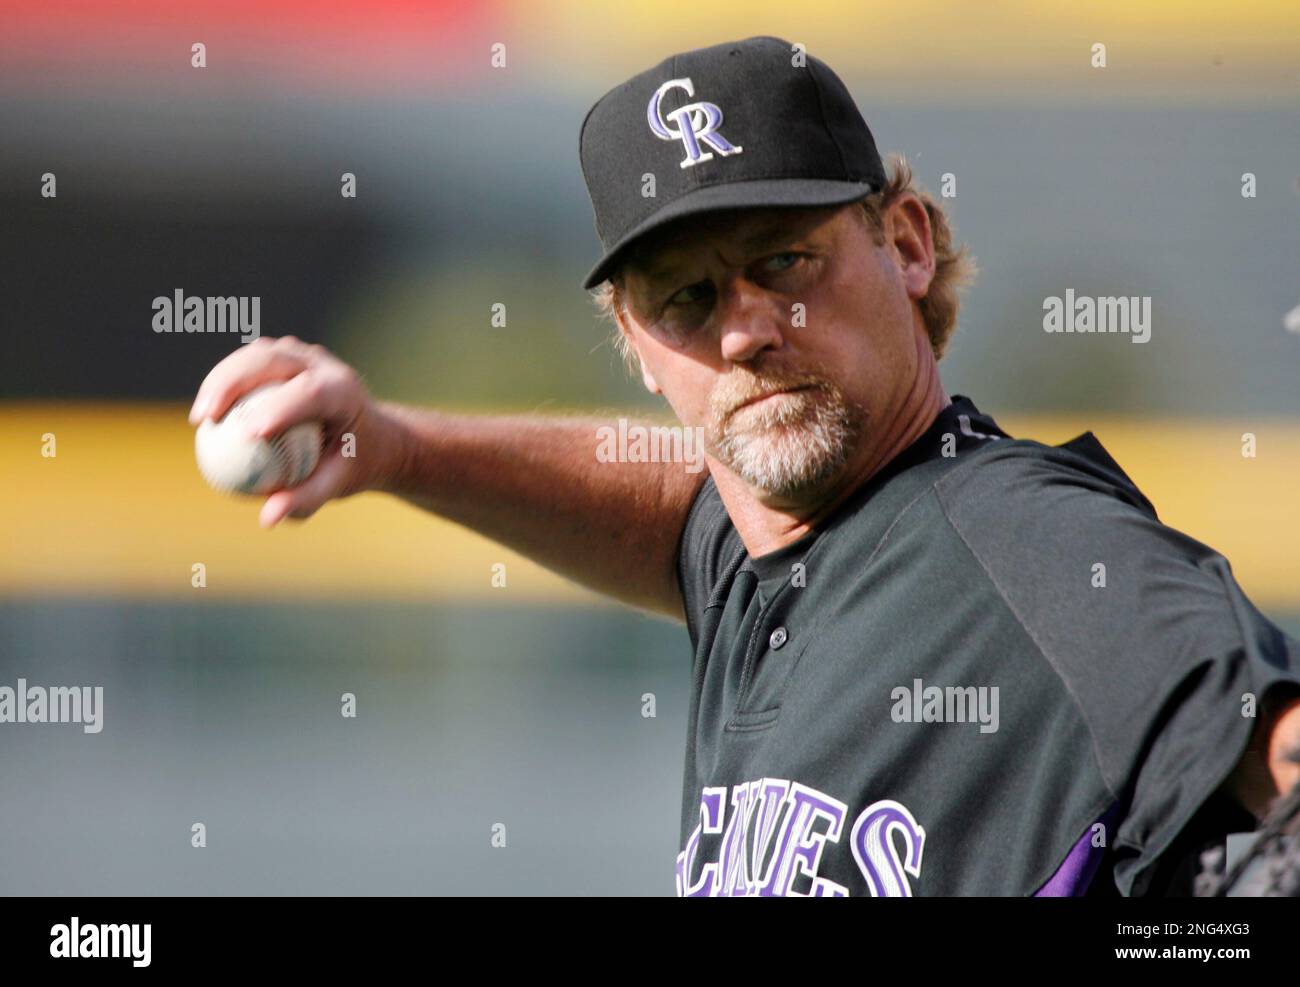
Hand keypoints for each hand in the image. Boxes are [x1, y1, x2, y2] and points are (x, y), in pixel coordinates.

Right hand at [189, 336, 398, 527]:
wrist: (370, 436)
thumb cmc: (353, 463)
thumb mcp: (338, 485)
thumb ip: (306, 499)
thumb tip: (267, 519)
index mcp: (345, 391)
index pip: (311, 392)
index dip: (278, 408)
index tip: (247, 435)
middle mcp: (325, 364)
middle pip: (273, 359)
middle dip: (232, 383)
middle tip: (206, 420)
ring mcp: (303, 355)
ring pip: (254, 354)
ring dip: (220, 379)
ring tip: (200, 419)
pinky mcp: (284, 356)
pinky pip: (248, 363)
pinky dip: (224, 382)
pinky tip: (207, 414)